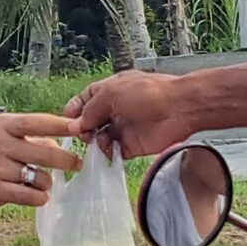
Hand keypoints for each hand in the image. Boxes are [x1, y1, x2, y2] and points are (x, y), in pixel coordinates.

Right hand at [0, 111, 82, 211]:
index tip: (81, 128)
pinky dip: (39, 197)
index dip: (62, 125)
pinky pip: (30, 196)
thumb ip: (27, 137)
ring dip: (47, 182)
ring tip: (42, 183)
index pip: (38, 121)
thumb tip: (57, 142)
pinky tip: (37, 196)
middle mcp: (0, 144)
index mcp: (2, 125)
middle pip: (45, 151)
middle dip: (67, 160)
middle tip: (77, 164)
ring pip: (40, 177)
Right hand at [66, 70, 201, 160]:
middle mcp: (115, 109)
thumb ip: (90, 110)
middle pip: (90, 121)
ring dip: (94, 142)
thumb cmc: (149, 93)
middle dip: (82, 128)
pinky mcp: (132, 145)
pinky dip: (107, 155)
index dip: (74, 109)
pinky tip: (107, 153)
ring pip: (99, 138)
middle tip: (82, 134)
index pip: (85, 99)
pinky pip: (113, 152)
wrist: (180, 109)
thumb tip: (75, 125)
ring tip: (98, 142)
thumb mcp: (112, 94)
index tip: (66, 120)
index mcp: (110, 90)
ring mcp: (123, 127)